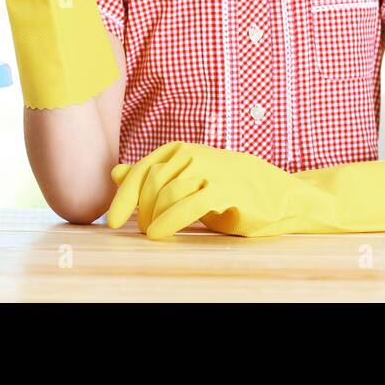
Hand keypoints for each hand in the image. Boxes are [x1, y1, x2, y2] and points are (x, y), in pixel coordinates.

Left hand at [106, 142, 332, 239]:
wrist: (272, 191)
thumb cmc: (222, 185)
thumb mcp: (184, 178)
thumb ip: (151, 175)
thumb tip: (114, 173)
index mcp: (180, 150)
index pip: (142, 170)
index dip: (124, 197)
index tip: (112, 222)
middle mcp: (193, 155)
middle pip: (152, 183)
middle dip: (141, 210)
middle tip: (143, 230)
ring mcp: (210, 169)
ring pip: (168, 193)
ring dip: (154, 217)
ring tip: (155, 232)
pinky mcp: (224, 189)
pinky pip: (189, 205)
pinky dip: (170, 221)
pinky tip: (160, 234)